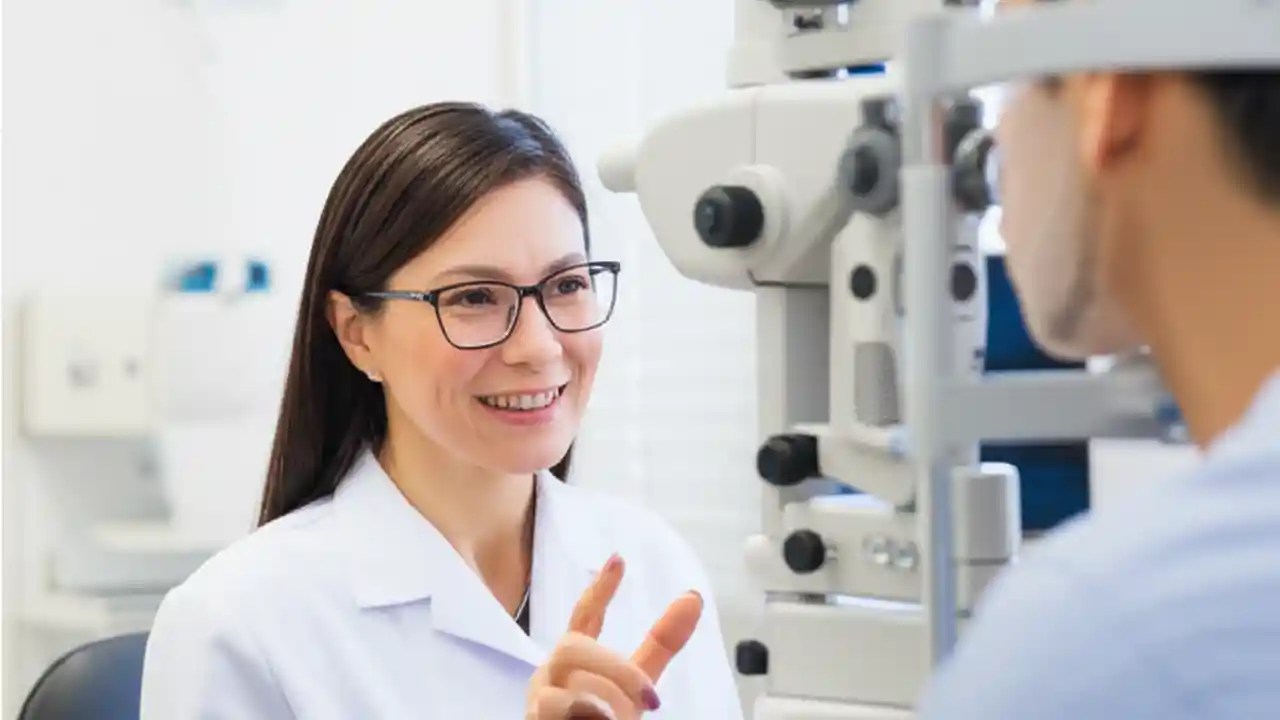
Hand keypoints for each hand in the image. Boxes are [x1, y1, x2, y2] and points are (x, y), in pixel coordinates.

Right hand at [525, 554, 702, 719]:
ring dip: (603, 699)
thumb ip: (661, 645)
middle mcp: (552, 673)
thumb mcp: (639, 689)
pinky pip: (555, 705)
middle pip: (575, 644)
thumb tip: (693, 597)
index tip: (619, 559)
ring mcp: (538, 698)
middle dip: (619, 670)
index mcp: (578, 662)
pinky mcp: (533, 717)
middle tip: (650, 701)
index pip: (585, 615)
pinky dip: (584, 712)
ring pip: (567, 677)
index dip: (601, 589)